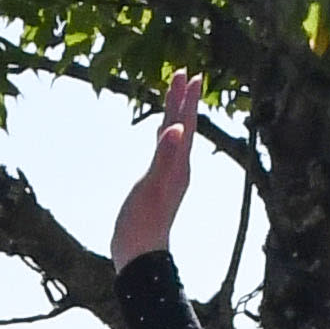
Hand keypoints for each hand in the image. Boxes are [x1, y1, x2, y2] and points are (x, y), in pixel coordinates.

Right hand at [110, 69, 205, 267]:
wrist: (140, 254)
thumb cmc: (143, 222)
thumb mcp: (153, 186)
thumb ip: (164, 156)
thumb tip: (176, 128)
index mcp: (179, 165)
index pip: (187, 125)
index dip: (187, 100)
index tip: (190, 75)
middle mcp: (179, 167)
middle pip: (183, 127)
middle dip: (183, 100)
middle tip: (184, 74)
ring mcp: (169, 175)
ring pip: (175, 136)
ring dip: (175, 114)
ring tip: (174, 93)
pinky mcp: (157, 182)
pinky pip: (164, 149)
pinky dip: (164, 134)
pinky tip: (162, 131)